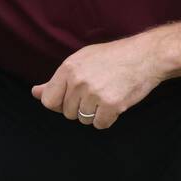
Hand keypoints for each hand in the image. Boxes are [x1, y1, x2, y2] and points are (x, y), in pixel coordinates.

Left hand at [31, 35, 163, 128]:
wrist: (146, 56)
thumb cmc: (113, 58)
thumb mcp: (81, 60)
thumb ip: (57, 80)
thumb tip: (35, 93)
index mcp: (68, 68)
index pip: (49, 101)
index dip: (60, 104)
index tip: (72, 98)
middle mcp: (78, 81)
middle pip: (67, 113)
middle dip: (80, 107)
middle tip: (96, 91)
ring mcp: (94, 94)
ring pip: (84, 120)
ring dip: (95, 113)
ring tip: (107, 94)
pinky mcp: (111, 105)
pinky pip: (100, 124)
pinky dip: (108, 119)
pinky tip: (115, 103)